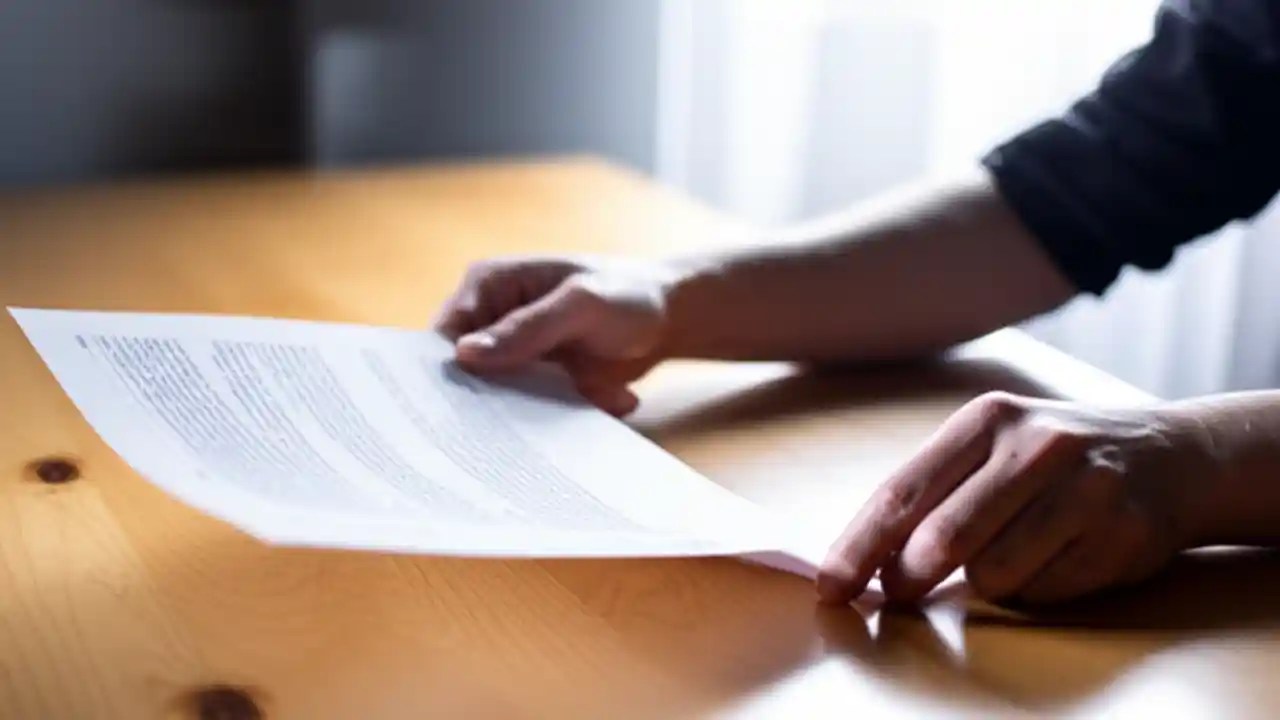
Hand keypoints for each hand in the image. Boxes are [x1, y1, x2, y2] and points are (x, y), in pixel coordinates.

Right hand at [434, 256, 674, 415]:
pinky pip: (524, 411)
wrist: (670, 318)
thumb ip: (528, 327)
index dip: (442, 375)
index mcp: (489, 286)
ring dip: (519, 417)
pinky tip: (579, 420)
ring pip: (493, 398)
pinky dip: (546, 422)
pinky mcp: (535, 382)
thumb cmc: (625, 294)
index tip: (450, 415)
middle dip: (480, 404)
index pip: (444, 335)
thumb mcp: (580, 305)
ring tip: (543, 433)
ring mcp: (513, 354)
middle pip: (464, 372)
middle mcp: (492, 321)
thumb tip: (464, 354)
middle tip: (496, 439)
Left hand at [817, 391, 1217, 605]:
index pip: (902, 492)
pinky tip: (1058, 556)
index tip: (830, 586)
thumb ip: (932, 494)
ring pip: (992, 575)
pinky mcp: (1121, 534)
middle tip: (900, 592)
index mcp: (986, 420)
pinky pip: (1044, 593)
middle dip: (909, 578)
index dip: (859, 547)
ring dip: (983, 584)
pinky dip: (1034, 590)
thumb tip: (869, 564)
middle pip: (943, 539)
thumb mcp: (991, 447)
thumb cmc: (1050, 459)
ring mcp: (1084, 489)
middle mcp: (1035, 446)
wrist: (1170, 455)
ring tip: (1009, 551)